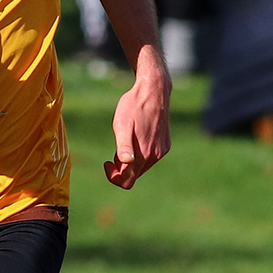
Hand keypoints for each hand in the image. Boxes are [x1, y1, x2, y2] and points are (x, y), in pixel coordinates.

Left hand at [104, 59, 170, 189]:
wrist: (154, 91)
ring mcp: (161, 151)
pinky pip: (150, 157)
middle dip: (121, 167)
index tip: (107, 162)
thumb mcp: (122, 125)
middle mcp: (154, 156)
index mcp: (142, 154)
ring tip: (126, 140)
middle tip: (114, 150)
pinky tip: (137, 137)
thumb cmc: (133, 106)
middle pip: (134, 175)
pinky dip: (141, 153)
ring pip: (142, 167)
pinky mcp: (165, 145)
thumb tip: (126, 163)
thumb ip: (123, 146)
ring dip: (131, 160)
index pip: (127, 181)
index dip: (113, 176)